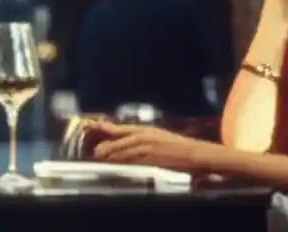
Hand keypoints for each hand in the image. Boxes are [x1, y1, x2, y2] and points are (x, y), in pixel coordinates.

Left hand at [90, 122, 212, 171]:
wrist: (192, 152)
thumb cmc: (177, 145)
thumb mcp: (158, 135)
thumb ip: (142, 137)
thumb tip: (126, 141)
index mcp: (146, 129)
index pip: (121, 128)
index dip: (107, 127)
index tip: (94, 126)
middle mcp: (145, 136)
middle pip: (120, 139)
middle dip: (107, 145)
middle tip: (95, 150)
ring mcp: (147, 148)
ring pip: (124, 150)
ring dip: (111, 154)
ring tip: (100, 157)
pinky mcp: (151, 159)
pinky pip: (133, 160)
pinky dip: (122, 161)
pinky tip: (115, 163)